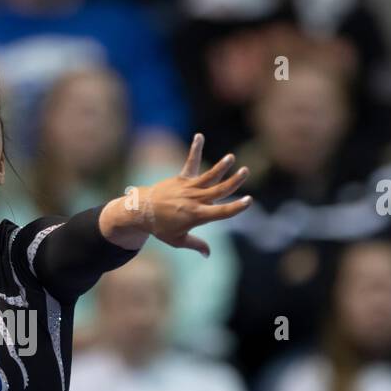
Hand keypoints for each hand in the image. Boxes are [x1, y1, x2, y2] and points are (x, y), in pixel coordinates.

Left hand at [137, 134, 251, 253]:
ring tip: (231, 157)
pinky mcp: (181, 179)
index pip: (222, 212)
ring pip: (209, 176)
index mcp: (197, 216)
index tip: (249, 200)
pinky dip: (195, 149)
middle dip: (234, 181)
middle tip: (246, 171)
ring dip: (221, 166)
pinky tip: (199, 136)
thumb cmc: (160, 228)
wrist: (141, 212)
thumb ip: (196, 245)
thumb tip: (207, 254)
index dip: (236, 207)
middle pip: (219, 190)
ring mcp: (188, 188)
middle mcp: (195, 200)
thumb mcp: (177, 240)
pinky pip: (190, 162)